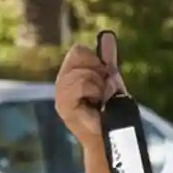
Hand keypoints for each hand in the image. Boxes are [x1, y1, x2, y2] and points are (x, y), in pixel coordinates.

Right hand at [53, 31, 127, 146]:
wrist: (111, 137)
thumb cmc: (111, 112)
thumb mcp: (110, 80)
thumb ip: (107, 60)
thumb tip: (108, 35)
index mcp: (71, 75)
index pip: (78, 51)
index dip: (96, 61)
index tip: (104, 78)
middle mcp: (62, 83)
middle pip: (77, 54)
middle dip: (97, 70)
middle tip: (101, 91)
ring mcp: (60, 95)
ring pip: (80, 72)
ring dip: (96, 84)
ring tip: (99, 100)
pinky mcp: (63, 106)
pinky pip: (78, 84)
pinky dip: (92, 91)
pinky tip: (95, 104)